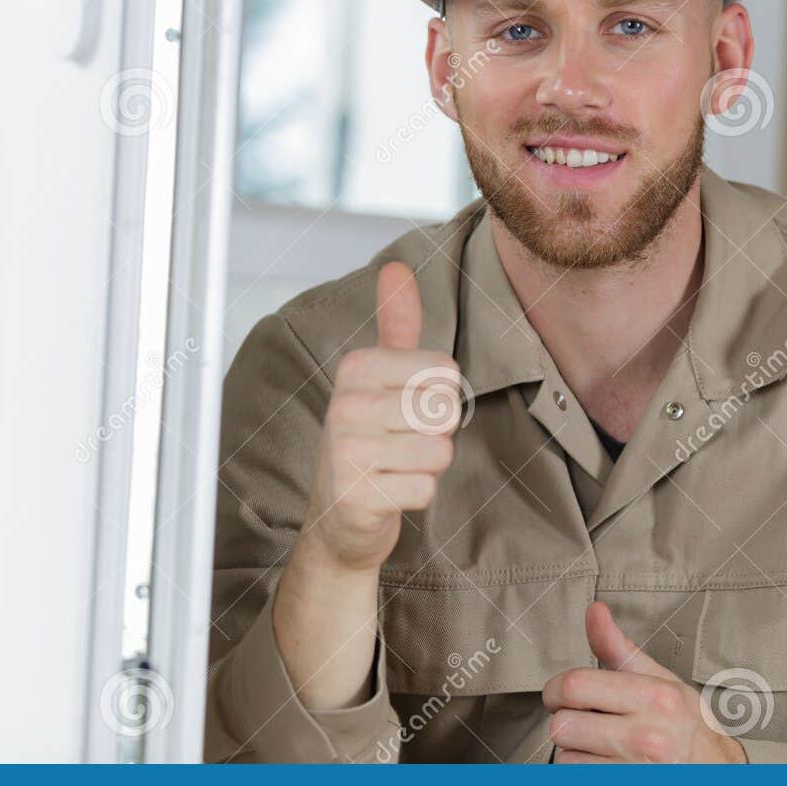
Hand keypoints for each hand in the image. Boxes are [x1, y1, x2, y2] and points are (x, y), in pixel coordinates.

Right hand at [301, 260, 461, 572]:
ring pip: (439, 451)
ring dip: (427, 466)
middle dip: (436, 433)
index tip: (406, 410)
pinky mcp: (355, 496)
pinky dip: (416, 496)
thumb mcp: (381, 377)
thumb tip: (397, 267)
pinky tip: (388, 493)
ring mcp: (346, 452)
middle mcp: (345, 404)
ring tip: (395, 467)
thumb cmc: (370, 441)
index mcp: (356, 368)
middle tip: (401, 443)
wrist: (340, 518)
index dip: (440, 397)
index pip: (446, 370)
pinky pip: (426, 489)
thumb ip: (396, 325)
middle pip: (446, 410)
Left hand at [542, 601, 746, 763]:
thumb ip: (619, 649)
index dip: (555, 690)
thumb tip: (594, 610)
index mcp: (654, 697)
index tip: (562, 696)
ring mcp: (637, 775)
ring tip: (601, 752)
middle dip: (566, 724)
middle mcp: (647, 738)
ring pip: (565, 761)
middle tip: (583, 726)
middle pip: (562, 726)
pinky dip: (582, 780)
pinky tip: (604, 771)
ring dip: (574, 756)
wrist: (719, 779)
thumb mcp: (662, 681)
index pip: (575, 686)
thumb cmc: (687, 726)